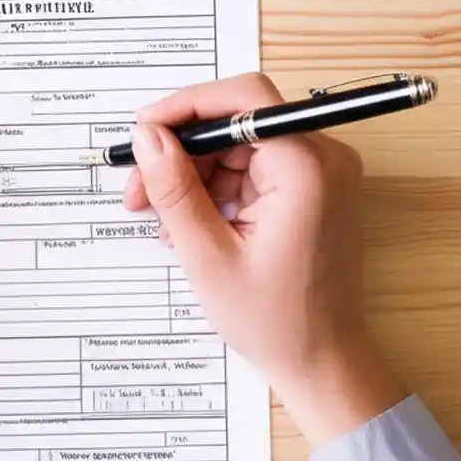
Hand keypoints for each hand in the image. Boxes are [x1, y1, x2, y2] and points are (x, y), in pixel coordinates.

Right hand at [124, 73, 402, 444]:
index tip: (144, 131)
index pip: (243, 99)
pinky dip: (215, 192)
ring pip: (238, 148)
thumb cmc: (276, 320)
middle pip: (236, 123)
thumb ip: (174, 190)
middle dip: (181, 152)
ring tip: (160, 220)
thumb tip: (147, 138)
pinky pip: (251, 171)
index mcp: (306, 169)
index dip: (186, 106)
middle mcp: (323, 160)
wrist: (321, 361)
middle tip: (138, 191)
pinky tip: (188, 226)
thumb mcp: (208, 255)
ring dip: (193, 176)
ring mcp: (319, 176)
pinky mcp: (310, 193)